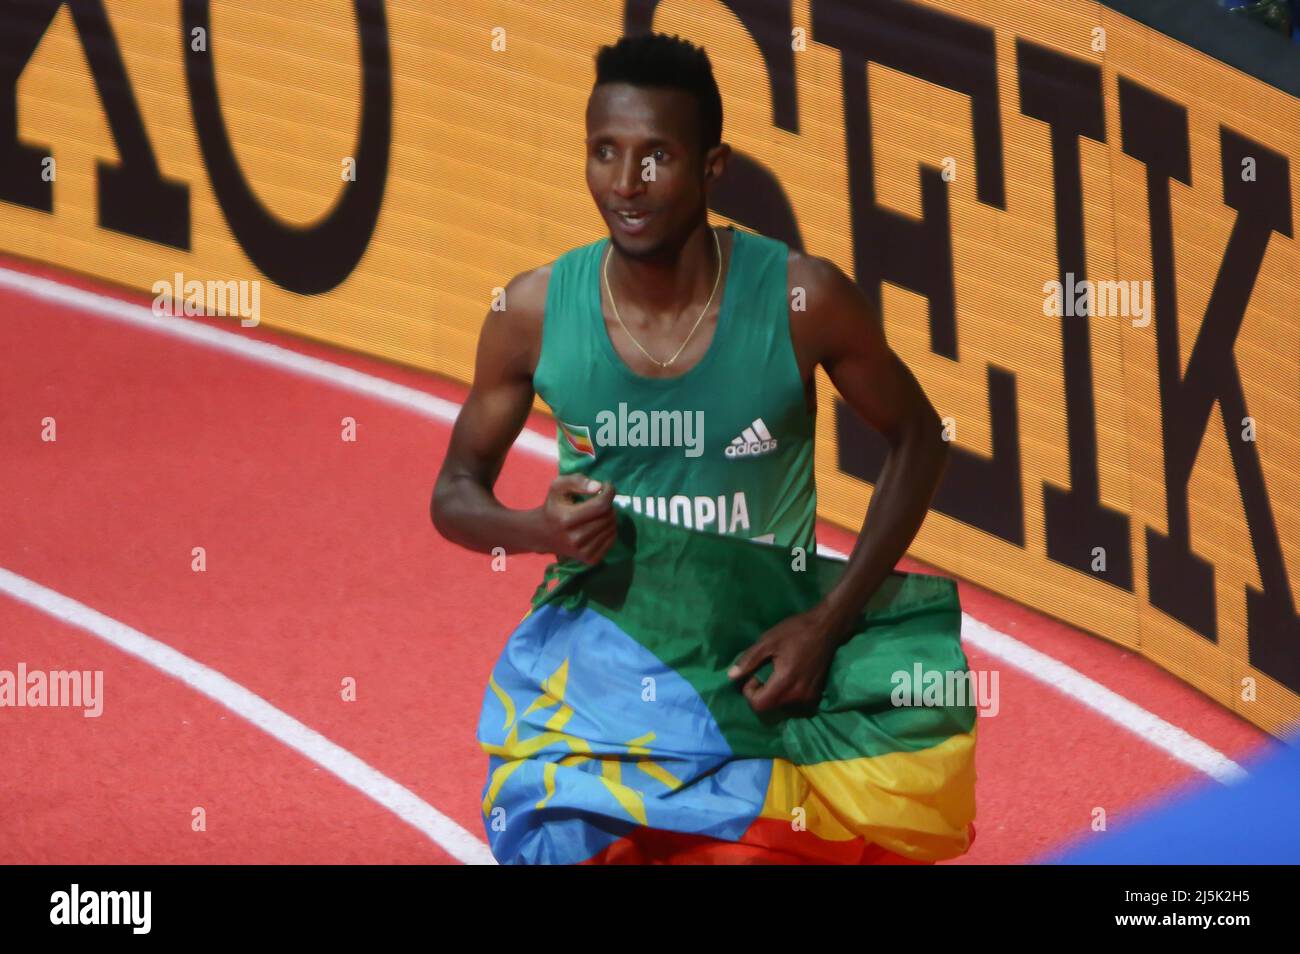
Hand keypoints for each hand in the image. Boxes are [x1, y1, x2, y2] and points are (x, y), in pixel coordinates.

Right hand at [536, 473, 617, 564]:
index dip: (609, 492)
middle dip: (608, 504)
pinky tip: (598, 525)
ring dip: (609, 516)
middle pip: (608, 516)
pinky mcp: (590, 559)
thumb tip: (598, 486)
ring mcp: (583, 551)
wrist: (542, 534)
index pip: (601, 505)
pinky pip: (612, 539)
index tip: (606, 485)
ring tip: (597, 513)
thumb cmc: (553, 507)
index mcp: (566, 519)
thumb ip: (576, 481)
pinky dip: (610, 529)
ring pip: (612, 527)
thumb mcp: (558, 487)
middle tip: (598, 501)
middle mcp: (576, 538)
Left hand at [727, 609, 842, 713]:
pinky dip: (787, 696)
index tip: (753, 675)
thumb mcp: (768, 641)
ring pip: (782, 707)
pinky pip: (795, 704)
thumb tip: (731, 676)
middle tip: (763, 674)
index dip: (750, 693)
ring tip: (775, 675)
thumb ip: (749, 660)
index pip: (759, 705)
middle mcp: (798, 695)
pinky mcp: (816, 695)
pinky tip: (788, 679)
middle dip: (761, 694)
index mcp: (785, 683)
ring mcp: (809, 697)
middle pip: (770, 707)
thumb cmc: (796, 632)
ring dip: (774, 695)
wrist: (826, 628)